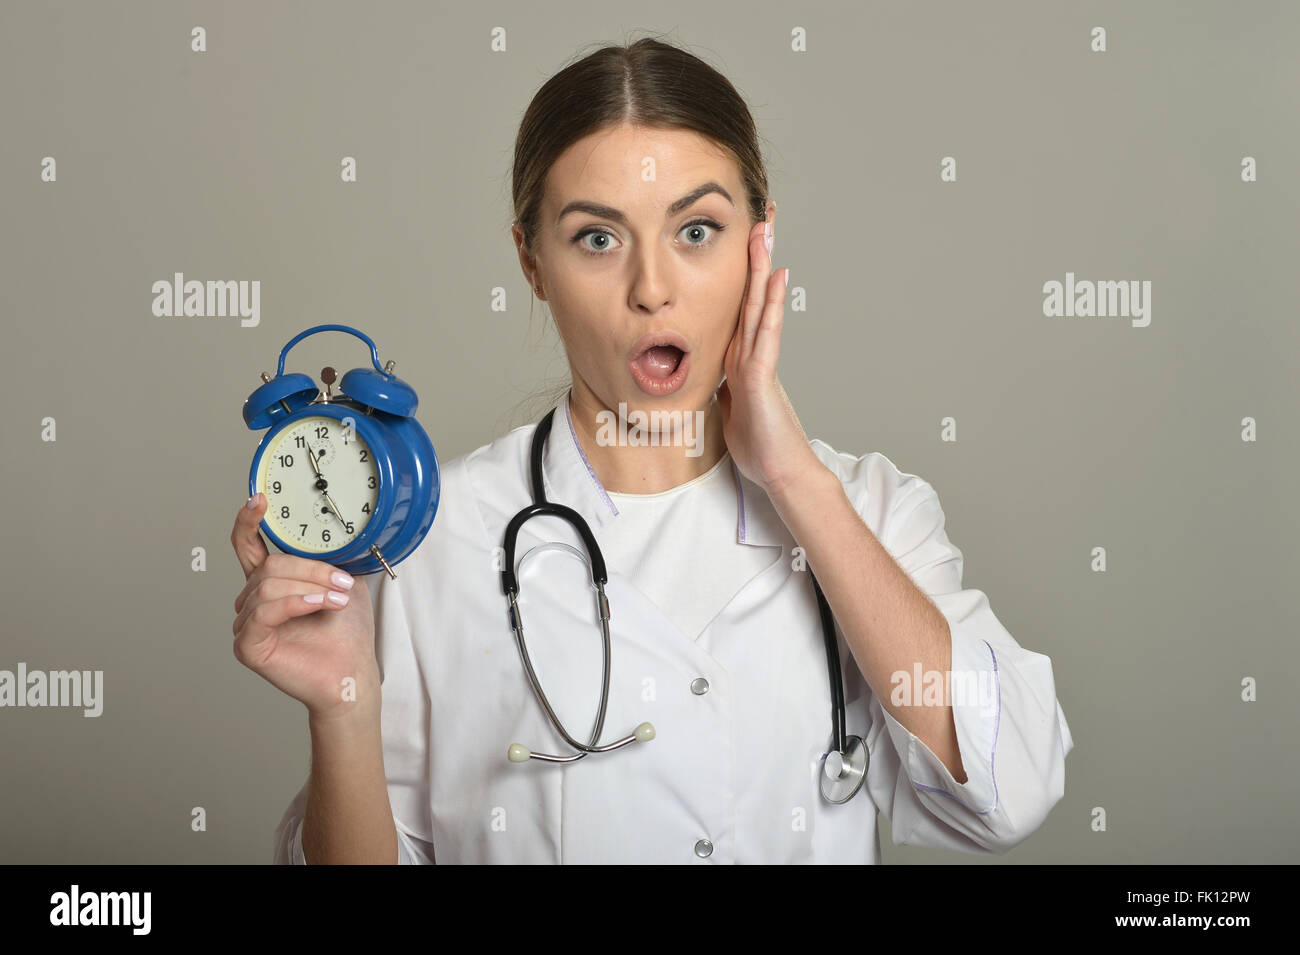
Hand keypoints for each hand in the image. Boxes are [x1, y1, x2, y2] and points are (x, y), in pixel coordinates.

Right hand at [230, 493, 379, 722]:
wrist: (352, 672)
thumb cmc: (347, 632)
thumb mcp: (343, 580)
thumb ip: (326, 556)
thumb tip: (328, 527)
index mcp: (272, 583)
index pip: (249, 546)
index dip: (249, 522)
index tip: (259, 499)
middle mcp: (253, 601)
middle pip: (268, 565)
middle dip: (310, 570)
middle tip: (342, 584)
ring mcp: (247, 624)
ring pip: (268, 585)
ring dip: (310, 588)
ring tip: (337, 600)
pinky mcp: (248, 645)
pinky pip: (264, 611)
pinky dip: (295, 604)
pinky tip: (318, 606)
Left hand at [716, 218, 821, 496]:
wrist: (783, 473)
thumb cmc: (760, 447)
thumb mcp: (729, 411)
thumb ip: (723, 389)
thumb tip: (711, 378)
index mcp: (741, 361)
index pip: (738, 310)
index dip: (739, 278)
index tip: (741, 247)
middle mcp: (753, 354)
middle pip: (752, 297)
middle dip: (754, 259)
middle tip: (760, 219)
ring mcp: (761, 362)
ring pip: (760, 305)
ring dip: (762, 267)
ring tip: (766, 230)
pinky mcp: (763, 377)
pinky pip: (766, 333)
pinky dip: (770, 304)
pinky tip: (776, 277)